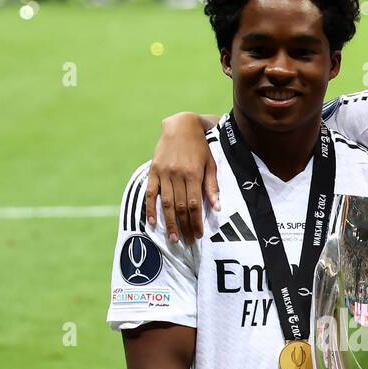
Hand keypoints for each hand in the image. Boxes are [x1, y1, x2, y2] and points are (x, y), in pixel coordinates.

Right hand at [144, 112, 218, 243]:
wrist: (180, 126)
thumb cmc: (200, 147)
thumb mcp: (210, 164)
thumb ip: (212, 186)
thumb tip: (218, 208)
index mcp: (193, 174)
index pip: (194, 204)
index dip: (196, 222)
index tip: (198, 235)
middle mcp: (177, 175)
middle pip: (180, 207)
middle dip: (184, 227)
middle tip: (187, 242)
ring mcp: (163, 173)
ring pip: (166, 203)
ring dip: (169, 223)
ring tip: (173, 238)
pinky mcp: (153, 171)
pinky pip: (150, 192)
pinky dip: (150, 208)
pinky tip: (153, 222)